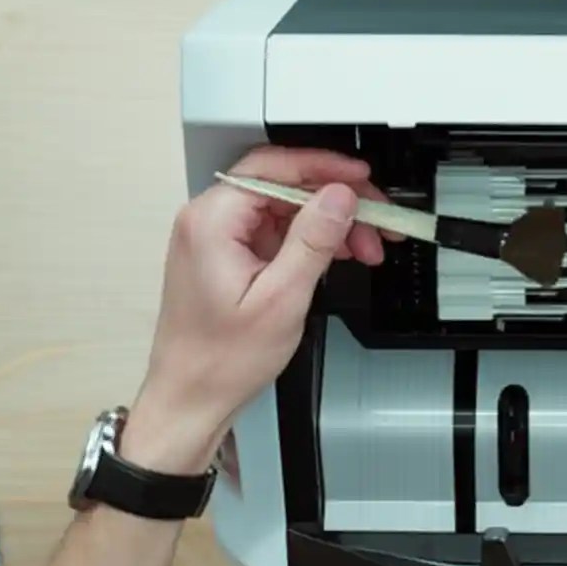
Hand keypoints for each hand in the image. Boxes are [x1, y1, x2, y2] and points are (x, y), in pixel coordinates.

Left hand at [121, 146, 400, 474]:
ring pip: (284, 208)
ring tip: (365, 246)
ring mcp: (215, 238)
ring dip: (328, 223)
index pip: (274, 167)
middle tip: (375, 218)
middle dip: (335, 201)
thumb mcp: (282, 298)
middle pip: (283, 184)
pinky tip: (337, 254)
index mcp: (212, 221)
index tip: (361, 178)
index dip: (325, 167)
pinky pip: (274, 230)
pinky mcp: (225, 255)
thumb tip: (338, 196)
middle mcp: (207, 221)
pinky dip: (310, 239)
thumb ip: (312, 240)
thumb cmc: (221, 361)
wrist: (191, 398)